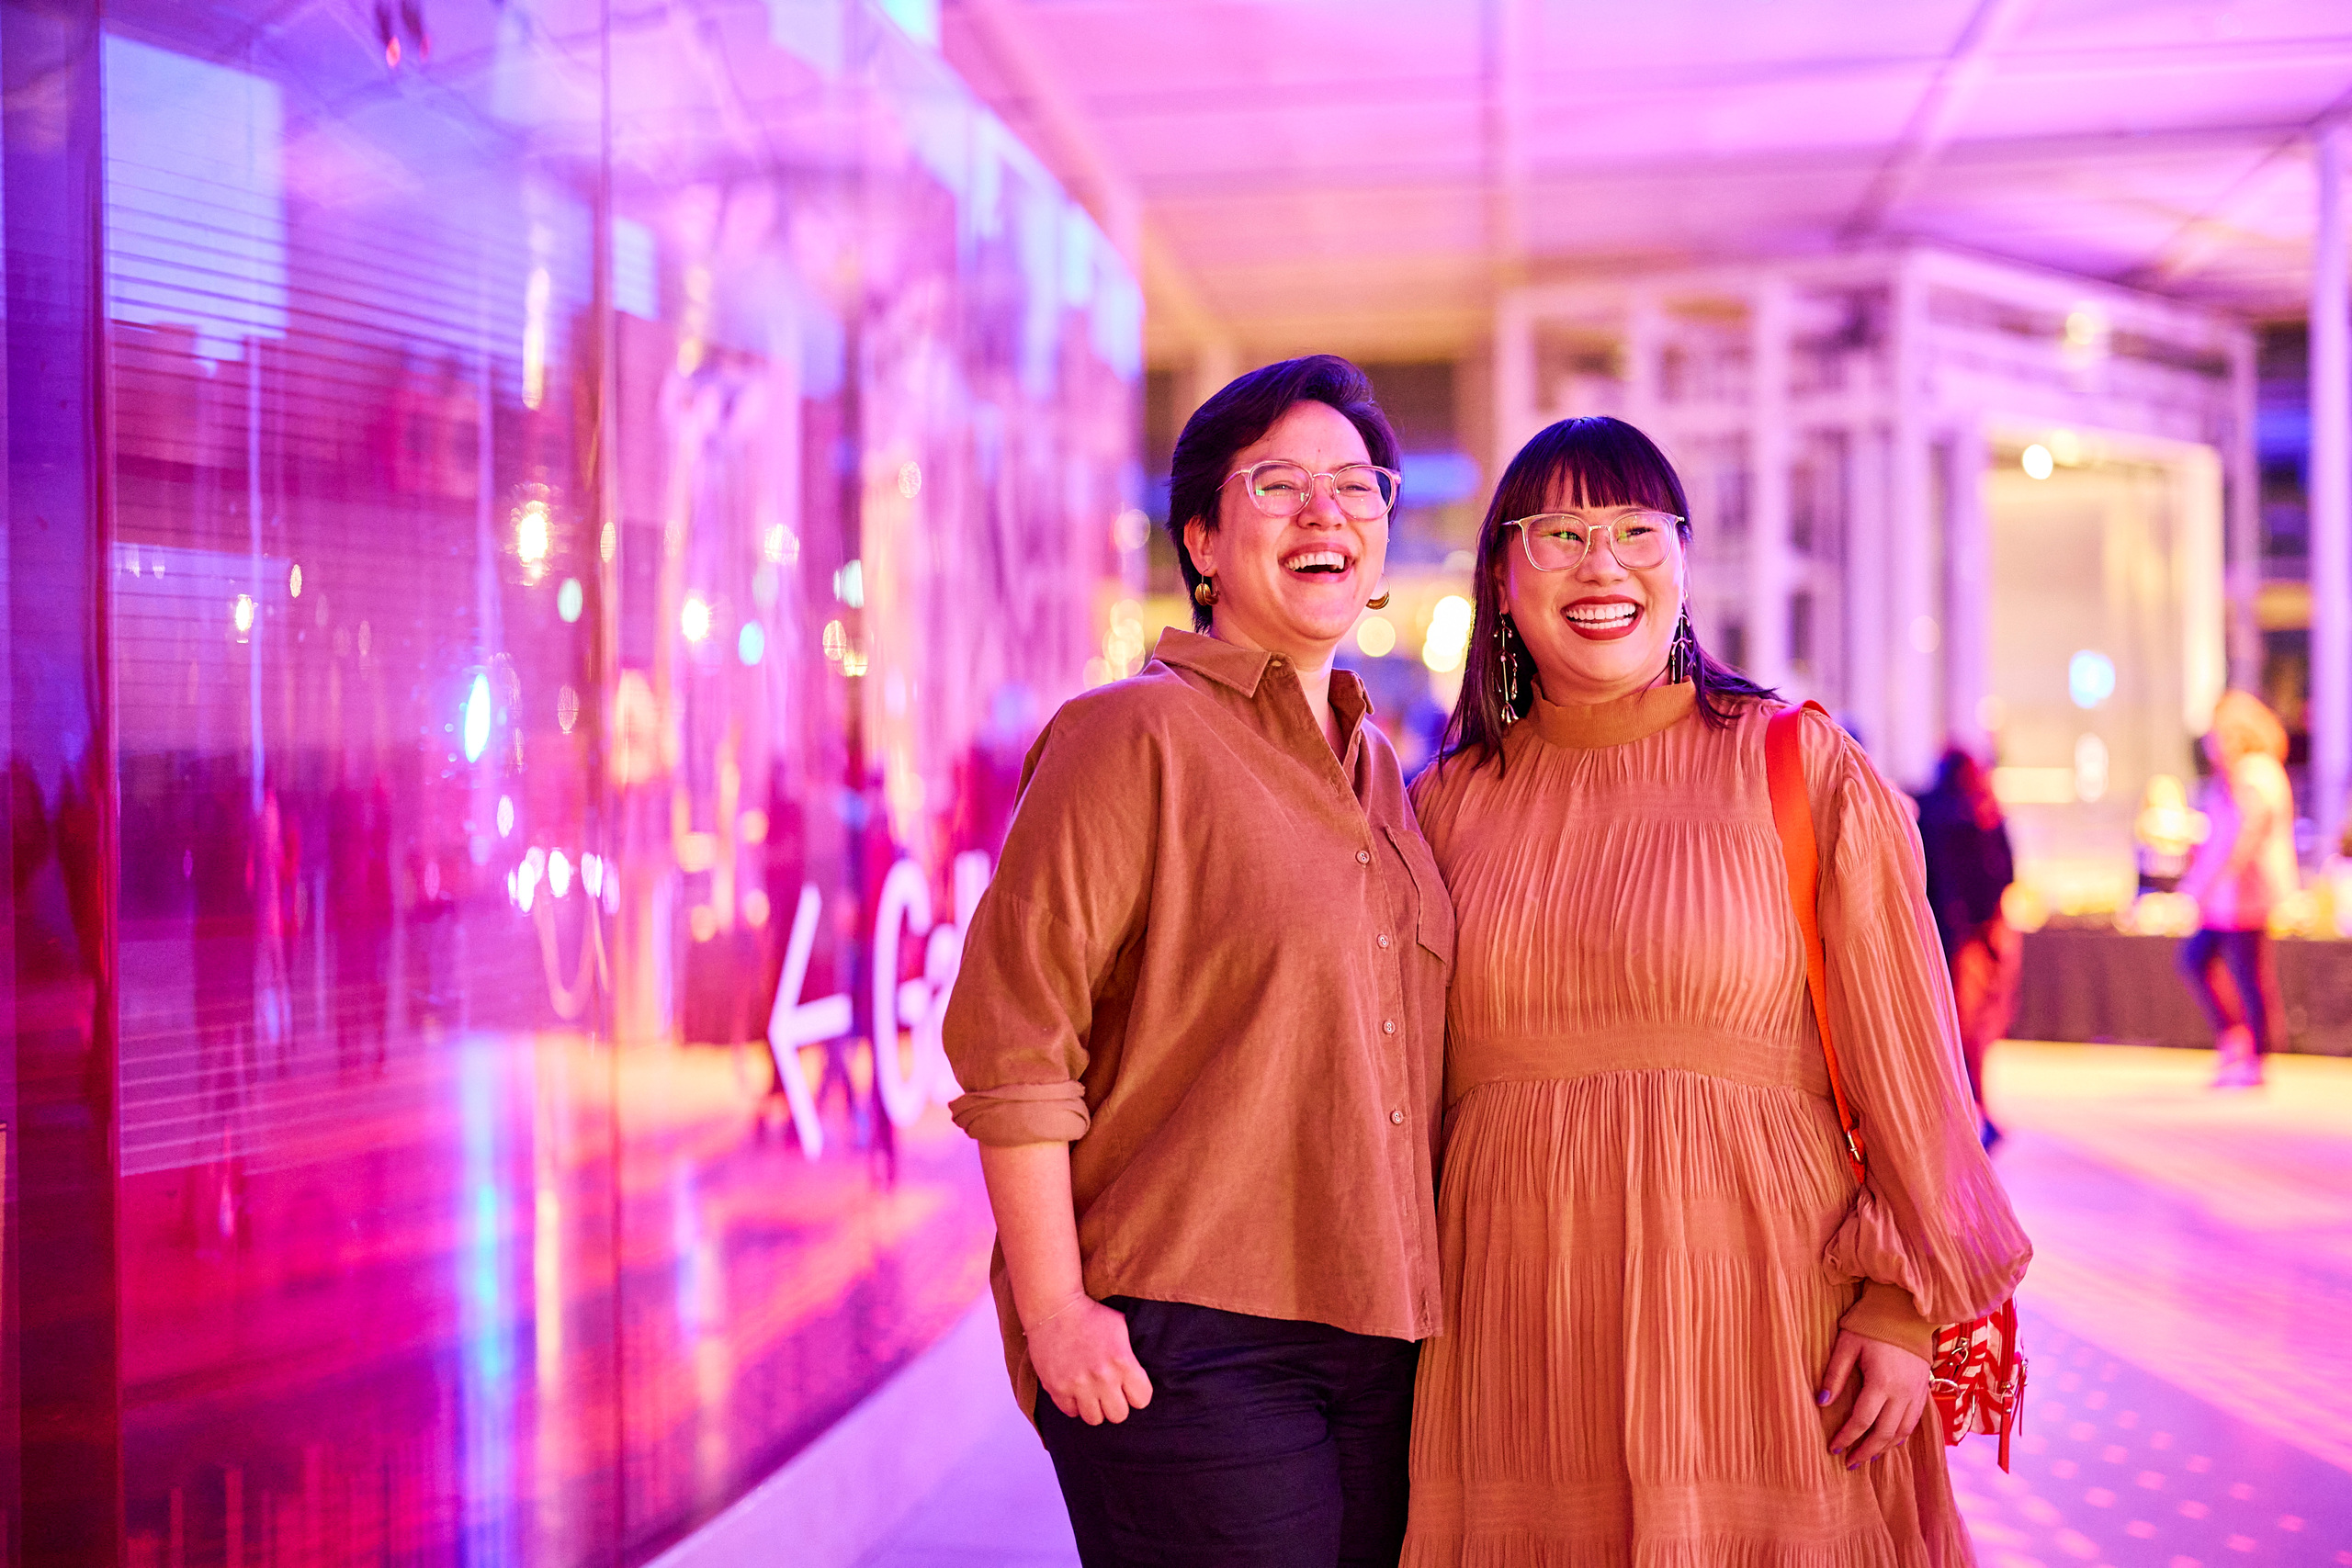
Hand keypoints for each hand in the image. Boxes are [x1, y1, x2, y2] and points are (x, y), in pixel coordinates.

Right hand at [1027, 1295, 1154, 1425]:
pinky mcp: (1056, 1388)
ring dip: (1095, 1407)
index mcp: (1123, 1362)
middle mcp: (1102, 1377)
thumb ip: (1133, 1355)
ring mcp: (1078, 1385)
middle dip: (1116, 1404)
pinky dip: (1074, 1404)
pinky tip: (1075, 1390)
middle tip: (1110, 1392)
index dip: (1137, 1394)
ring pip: (1094, 1419)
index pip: (1142, 1399)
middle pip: (1119, 1415)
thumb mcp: (1121, 1327)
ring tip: (1092, 1393)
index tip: (1130, 1387)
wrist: (1055, 1308)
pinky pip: (1071, 1412)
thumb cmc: (1090, 1315)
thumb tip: (1141, 1375)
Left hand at [1818, 1329, 1930, 1468]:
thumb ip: (1834, 1375)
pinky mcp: (1924, 1390)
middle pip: (1884, 1433)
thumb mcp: (1846, 1345)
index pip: (1862, 1421)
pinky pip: (1914, 1422)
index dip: (1847, 1437)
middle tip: (1849, 1463)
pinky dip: (1900, 1436)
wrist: (1905, 1310)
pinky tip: (1889, 1441)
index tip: (1833, 1447)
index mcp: (1882, 1382)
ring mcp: (1916, 1393)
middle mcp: (1903, 1393)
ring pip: (1902, 1432)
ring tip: (1867, 1456)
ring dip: (1884, 1447)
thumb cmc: (1869, 1325)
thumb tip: (1821, 1403)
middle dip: (1865, 1451)